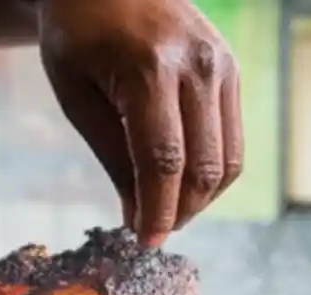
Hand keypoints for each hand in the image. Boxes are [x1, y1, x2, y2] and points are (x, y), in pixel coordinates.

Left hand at [38, 0, 242, 245]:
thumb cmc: (79, 37)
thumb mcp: (77, 97)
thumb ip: (112, 157)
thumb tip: (136, 217)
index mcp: (149, 69)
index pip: (164, 161)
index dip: (157, 211)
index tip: (145, 243)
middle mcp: (197, 65)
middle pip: (203, 166)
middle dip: (181, 211)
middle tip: (153, 231)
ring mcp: (222, 65)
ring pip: (228, 160)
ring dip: (201, 199)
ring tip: (168, 210)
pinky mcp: (232, 69)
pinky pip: (233, 139)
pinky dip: (212, 172)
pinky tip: (182, 182)